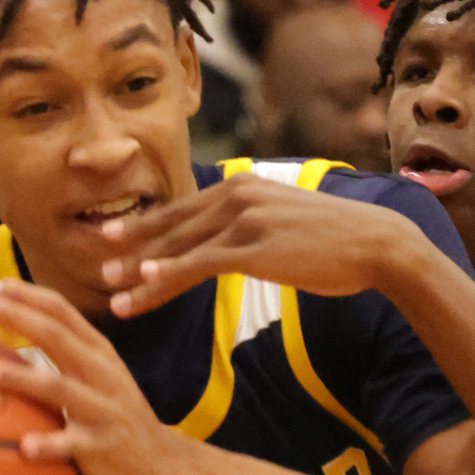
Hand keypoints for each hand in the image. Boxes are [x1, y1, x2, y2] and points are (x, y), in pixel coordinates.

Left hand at [0, 278, 186, 474]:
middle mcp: (100, 373)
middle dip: (15, 315)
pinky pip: (70, 444)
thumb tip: (14, 332)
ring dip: (19, 377)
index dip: (24, 294)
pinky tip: (23, 447)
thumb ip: (65, 353)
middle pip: (55, 335)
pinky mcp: (100, 447)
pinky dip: (47, 445)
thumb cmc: (116, 417)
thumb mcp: (99, 375)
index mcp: (97, 351)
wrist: (163, 465)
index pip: (60, 310)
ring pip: (57, 387)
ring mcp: (101, 410)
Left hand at [97, 172, 415, 317]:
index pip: (184, 208)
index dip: (146, 225)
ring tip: (112, 289)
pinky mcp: (254, 246)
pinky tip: (146, 282)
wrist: (376, 243)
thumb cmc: (336, 242)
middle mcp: (238, 193)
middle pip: (172, 223)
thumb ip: (256, 225)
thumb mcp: (287, 222)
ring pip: (178, 246)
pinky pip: (199, 262)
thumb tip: (238, 244)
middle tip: (98, 261)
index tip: (115, 237)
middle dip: (132, 245)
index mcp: (243, 185)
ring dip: (141, 270)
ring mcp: (245, 218)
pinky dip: (168, 272)